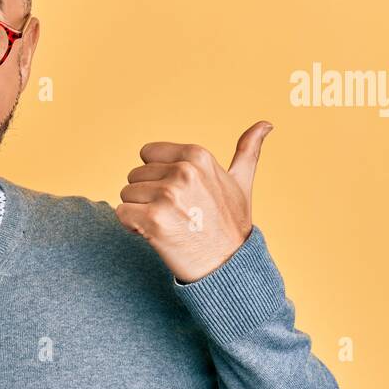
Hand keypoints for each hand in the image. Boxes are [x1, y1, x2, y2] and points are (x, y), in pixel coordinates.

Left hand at [115, 120, 273, 282]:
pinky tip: (155, 235)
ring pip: (127, 195)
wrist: (228, 265)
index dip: (157, 175)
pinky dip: (132, 226)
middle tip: (174, 214)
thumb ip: (247, 151)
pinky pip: (122, 213)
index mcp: (197, 156)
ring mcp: (167, 196)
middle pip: (135, 175)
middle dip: (147, 195)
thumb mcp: (241, 182)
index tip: (177, 194)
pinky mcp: (152, 220)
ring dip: (140, 211)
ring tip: (167, 224)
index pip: (148, 153)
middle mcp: (182, 171)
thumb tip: (266, 123)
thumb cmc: (231, 224)